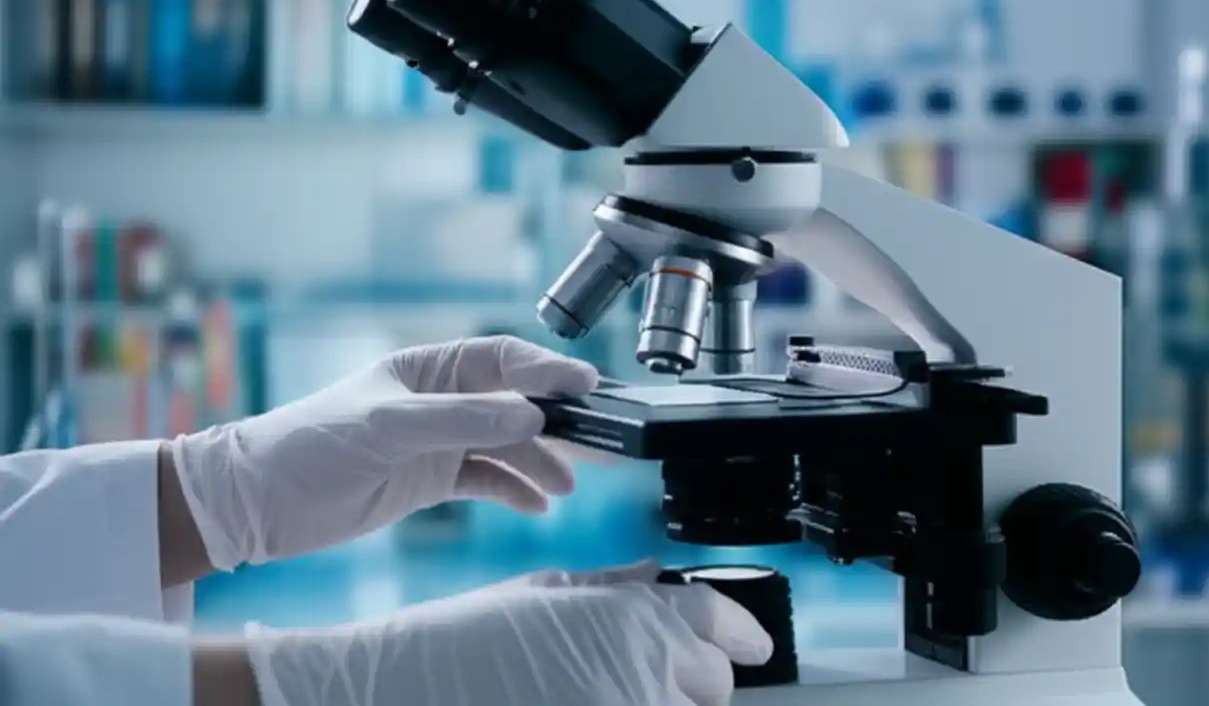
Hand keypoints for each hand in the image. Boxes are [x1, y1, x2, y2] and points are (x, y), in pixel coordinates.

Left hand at [170, 336, 597, 570]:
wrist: (257, 502)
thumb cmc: (310, 444)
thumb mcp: (387, 425)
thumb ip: (461, 418)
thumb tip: (531, 414)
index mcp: (427, 368)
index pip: (501, 359)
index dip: (546, 370)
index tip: (587, 385)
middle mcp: (438, 401)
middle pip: (513, 403)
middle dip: (555, 422)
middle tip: (598, 441)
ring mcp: (435, 441)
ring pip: (504, 446)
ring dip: (537, 463)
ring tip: (562, 488)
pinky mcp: (429, 480)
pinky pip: (485, 481)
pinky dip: (512, 491)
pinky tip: (536, 505)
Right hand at [245, 562, 772, 705]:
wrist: (392, 695)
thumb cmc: (455, 643)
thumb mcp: (538, 594)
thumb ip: (611, 590)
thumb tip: (660, 581)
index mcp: (625, 612)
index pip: (717, 617)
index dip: (740, 629)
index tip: (751, 643)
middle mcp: (640, 668)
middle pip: (714, 679)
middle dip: (693, 675)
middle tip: (648, 672)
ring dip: (663, 705)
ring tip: (601, 688)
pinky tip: (588, 698)